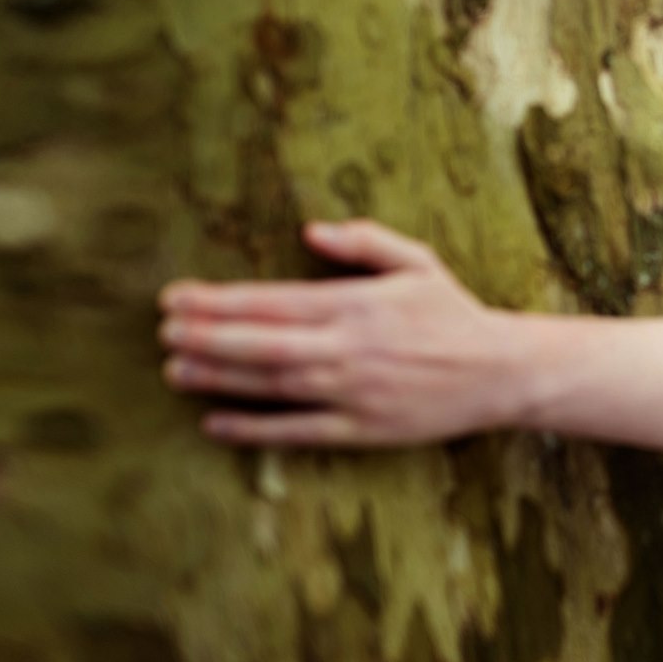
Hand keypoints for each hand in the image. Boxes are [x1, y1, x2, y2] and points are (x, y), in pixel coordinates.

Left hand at [159, 221, 517, 446]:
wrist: (500, 372)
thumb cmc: (453, 313)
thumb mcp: (417, 261)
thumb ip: (363, 242)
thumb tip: (309, 230)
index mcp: (357, 303)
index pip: (272, 301)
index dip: (218, 301)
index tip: (176, 297)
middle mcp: (348, 348)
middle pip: (261, 343)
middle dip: (205, 337)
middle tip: (162, 331)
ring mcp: (353, 392)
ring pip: (271, 385)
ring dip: (217, 378)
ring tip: (173, 370)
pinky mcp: (361, 429)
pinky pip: (296, 431)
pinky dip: (253, 428)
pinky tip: (214, 422)